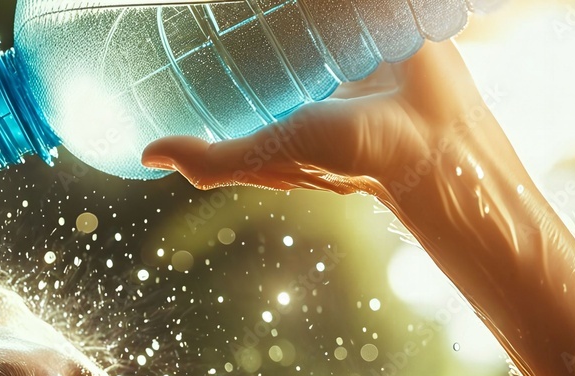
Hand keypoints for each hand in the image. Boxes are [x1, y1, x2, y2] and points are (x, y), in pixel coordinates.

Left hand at [140, 40, 504, 202]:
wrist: (428, 138)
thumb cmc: (349, 156)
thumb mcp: (269, 156)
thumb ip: (212, 161)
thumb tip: (145, 154)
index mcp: (286, 87)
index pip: (240, 49)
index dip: (214, 32)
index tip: (178, 11)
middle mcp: (315, 55)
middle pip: (267, 11)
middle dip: (240, 4)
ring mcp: (349, 25)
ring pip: (304, 2)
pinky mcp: (383, 8)